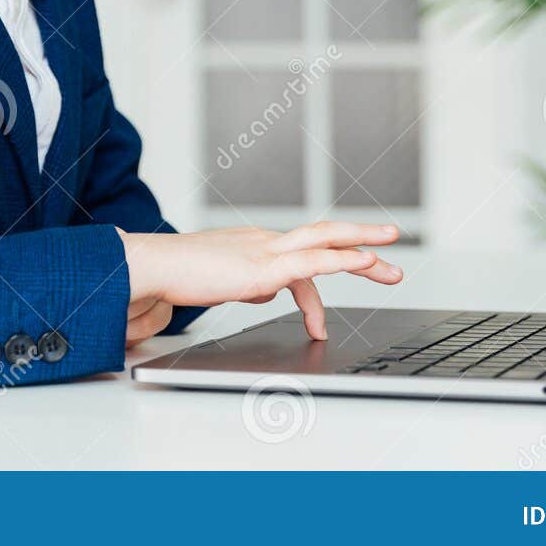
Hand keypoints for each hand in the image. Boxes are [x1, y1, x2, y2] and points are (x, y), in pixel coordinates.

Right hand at [117, 222, 401, 340]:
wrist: (154, 267)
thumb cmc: (177, 277)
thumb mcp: (223, 284)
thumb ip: (249, 285)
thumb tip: (267, 293)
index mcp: (256, 246)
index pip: (301, 256)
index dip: (322, 277)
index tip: (326, 309)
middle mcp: (266, 241)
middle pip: (324, 236)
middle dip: (361, 243)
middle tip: (391, 253)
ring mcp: (268, 250)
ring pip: (328, 239)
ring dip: (364, 248)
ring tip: (390, 264)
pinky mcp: (266, 266)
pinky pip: (317, 260)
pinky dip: (346, 259)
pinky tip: (366, 263)